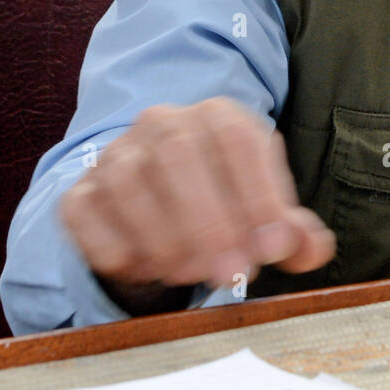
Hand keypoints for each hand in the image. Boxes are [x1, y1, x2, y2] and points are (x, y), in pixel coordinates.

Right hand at [59, 99, 334, 296]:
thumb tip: (310, 250)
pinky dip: (115, 247)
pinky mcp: (79, 193)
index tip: (273, 248)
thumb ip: (293, 233)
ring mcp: (116, 155)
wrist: (158, 203)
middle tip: (231, 271)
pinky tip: (143, 268)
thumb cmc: (224, 204)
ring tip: (191, 272)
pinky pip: (86, 214)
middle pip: (180, 153)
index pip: (238, 139)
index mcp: (218, 117)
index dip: (259, 194)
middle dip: (209, 219)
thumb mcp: (264, 213)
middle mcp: (163, 124)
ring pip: (129, 182)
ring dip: (164, 237)